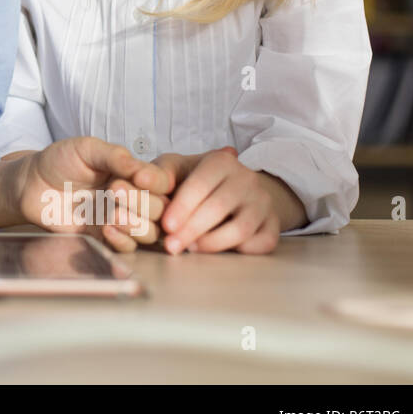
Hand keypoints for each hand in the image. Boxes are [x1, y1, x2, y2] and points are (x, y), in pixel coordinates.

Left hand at [14, 137, 169, 251]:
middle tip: (114, 190)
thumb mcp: (88, 149)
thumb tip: (143, 170)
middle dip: (142, 202)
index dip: (156, 182)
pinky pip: (126, 248)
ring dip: (135, 224)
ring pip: (148, 232)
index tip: (141, 179)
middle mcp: (133, 199)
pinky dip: (122, 240)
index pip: (161, 182)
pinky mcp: (104, 238)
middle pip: (159, 209)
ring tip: (114, 213)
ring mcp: (120, 220)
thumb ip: (116, 157)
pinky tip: (106, 228)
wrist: (32, 183)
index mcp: (134, 175)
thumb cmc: (60, 160)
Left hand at [153, 147, 282, 253]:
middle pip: (219, 207)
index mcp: (221, 162)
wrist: (236, 187)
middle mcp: (246, 179)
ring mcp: (263, 203)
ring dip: (212, 243)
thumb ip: (158, 174)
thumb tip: (140, 178)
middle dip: (191, 229)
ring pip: (241, 229)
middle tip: (171, 246)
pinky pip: (262, 242)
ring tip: (191, 249)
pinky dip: (241, 251)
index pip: (201, 184)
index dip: (182, 206)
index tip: (166, 225)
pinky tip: (219, 251)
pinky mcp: (273, 224)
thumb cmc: (196, 179)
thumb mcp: (175, 167)